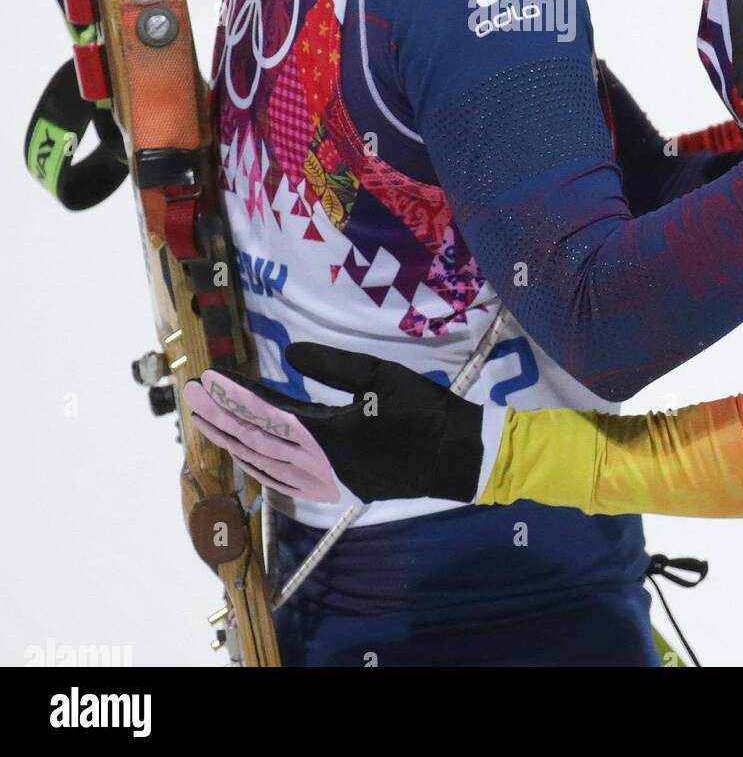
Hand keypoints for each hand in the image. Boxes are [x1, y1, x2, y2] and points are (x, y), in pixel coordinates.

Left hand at [183, 343, 483, 504]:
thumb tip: (288, 354)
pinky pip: (282, 480)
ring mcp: (323, 480)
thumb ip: (331, 366)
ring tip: (204, 421)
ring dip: (231, 439)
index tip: (208, 378)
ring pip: (263, 462)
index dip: (234, 396)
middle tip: (191, 394)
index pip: (266, 414)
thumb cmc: (421, 412)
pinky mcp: (333, 486)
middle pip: (255, 440)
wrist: (454, 458)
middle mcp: (316, 463)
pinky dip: (256, 466)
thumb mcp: (379, 376)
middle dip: (221, 416)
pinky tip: (242, 454)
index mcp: (326, 435)